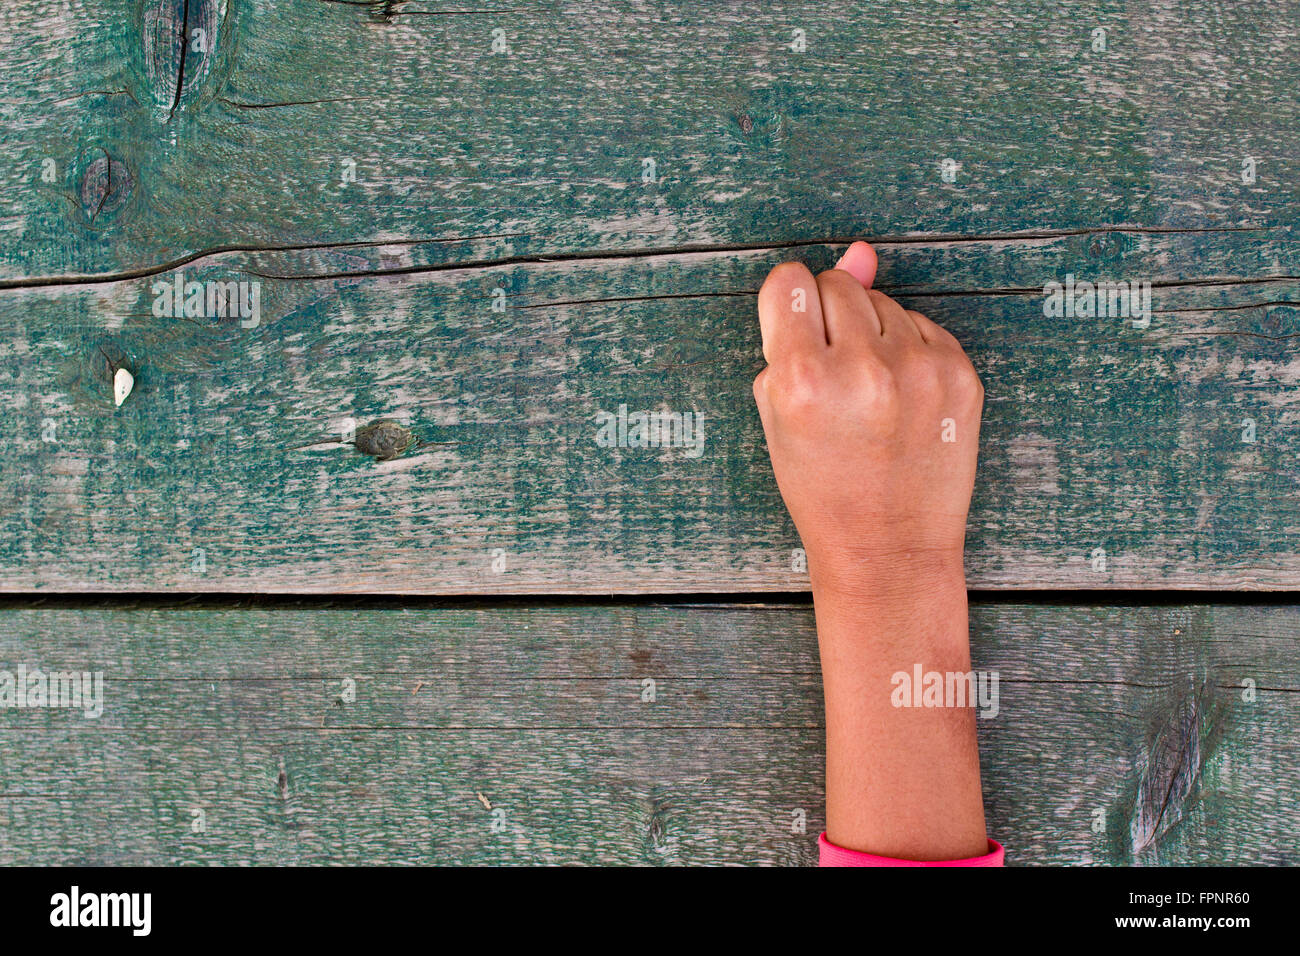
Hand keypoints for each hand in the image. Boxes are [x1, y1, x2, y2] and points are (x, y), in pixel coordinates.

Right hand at [753, 241, 983, 591]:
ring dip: (870, 334)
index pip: (790, 282)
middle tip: (832, 374)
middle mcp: (863, 367)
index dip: (788, 303)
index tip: (795, 328)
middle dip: (829, 317)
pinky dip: (906, 351)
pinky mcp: (959, 374)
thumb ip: (799, 330)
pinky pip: (922, 326)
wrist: (889, 548)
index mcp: (802, 379)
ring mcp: (917, 369)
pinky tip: (899, 399)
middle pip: (838, 284)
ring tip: (867, 395)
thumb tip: (861, 252)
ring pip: (883, 302)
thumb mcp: (781, 413)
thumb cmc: (822, 485)